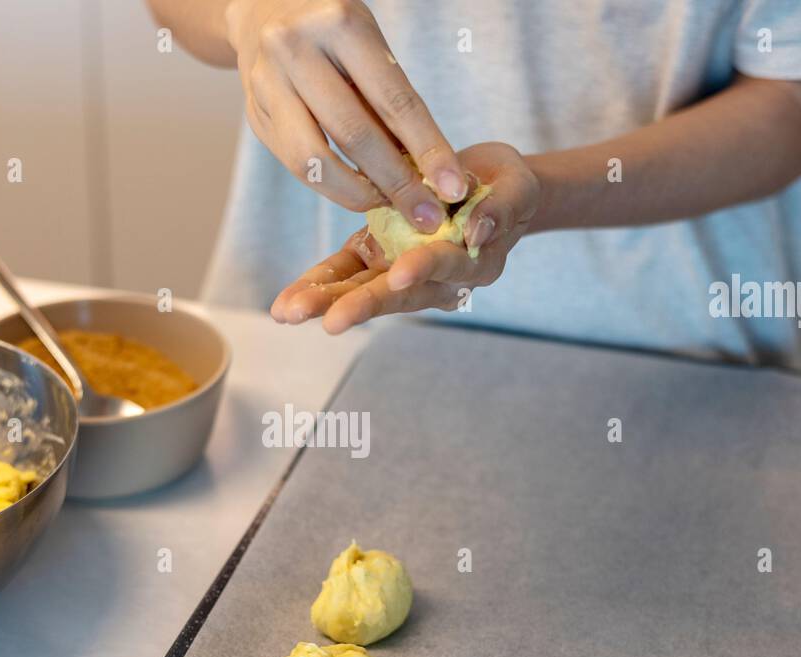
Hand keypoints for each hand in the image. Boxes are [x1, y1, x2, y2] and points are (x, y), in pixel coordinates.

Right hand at [224, 0, 466, 231]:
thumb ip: (391, 102)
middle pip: (355, 135)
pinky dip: (332, 186)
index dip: (428, 150)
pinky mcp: (254, 115)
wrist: (266, 10)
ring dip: (358, 193)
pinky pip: (297, 165)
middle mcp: (297, 50)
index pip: (395, 101)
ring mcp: (267, 84)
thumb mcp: (370, 46)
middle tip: (426, 217)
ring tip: (387, 204)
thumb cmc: (334, 33)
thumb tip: (428, 171)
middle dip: (397, 184)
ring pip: (316, 161)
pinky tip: (357, 190)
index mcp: (341, 26)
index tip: (453, 188)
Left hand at [270, 142, 539, 333]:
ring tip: (288, 314)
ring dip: (325, 303)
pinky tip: (285, 304)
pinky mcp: (376, 256)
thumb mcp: (516, 189)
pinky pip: (344, 274)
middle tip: (330, 323)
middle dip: (361, 306)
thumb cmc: (507, 188)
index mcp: (471, 262)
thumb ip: (500, 209)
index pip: (445, 267)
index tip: (401, 275)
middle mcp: (434, 278)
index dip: (424, 269)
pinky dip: (316, 286)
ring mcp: (401, 270)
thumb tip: (477, 230)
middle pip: (395, 294)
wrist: (488, 189)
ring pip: (362, 290)